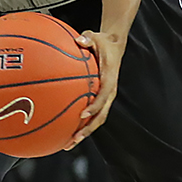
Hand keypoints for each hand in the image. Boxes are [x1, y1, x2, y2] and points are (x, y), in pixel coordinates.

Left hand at [69, 30, 123, 146]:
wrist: (114, 45)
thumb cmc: (103, 42)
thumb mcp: (96, 36)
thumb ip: (88, 38)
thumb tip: (79, 40)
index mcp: (109, 78)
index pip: (103, 96)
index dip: (94, 107)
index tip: (82, 115)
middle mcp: (109, 91)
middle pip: (101, 115)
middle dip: (88, 129)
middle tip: (74, 139)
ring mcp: (106, 97)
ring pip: (97, 120)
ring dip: (84, 133)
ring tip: (68, 144)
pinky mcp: (100, 99)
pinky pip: (92, 115)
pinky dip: (82, 125)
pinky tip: (67, 132)